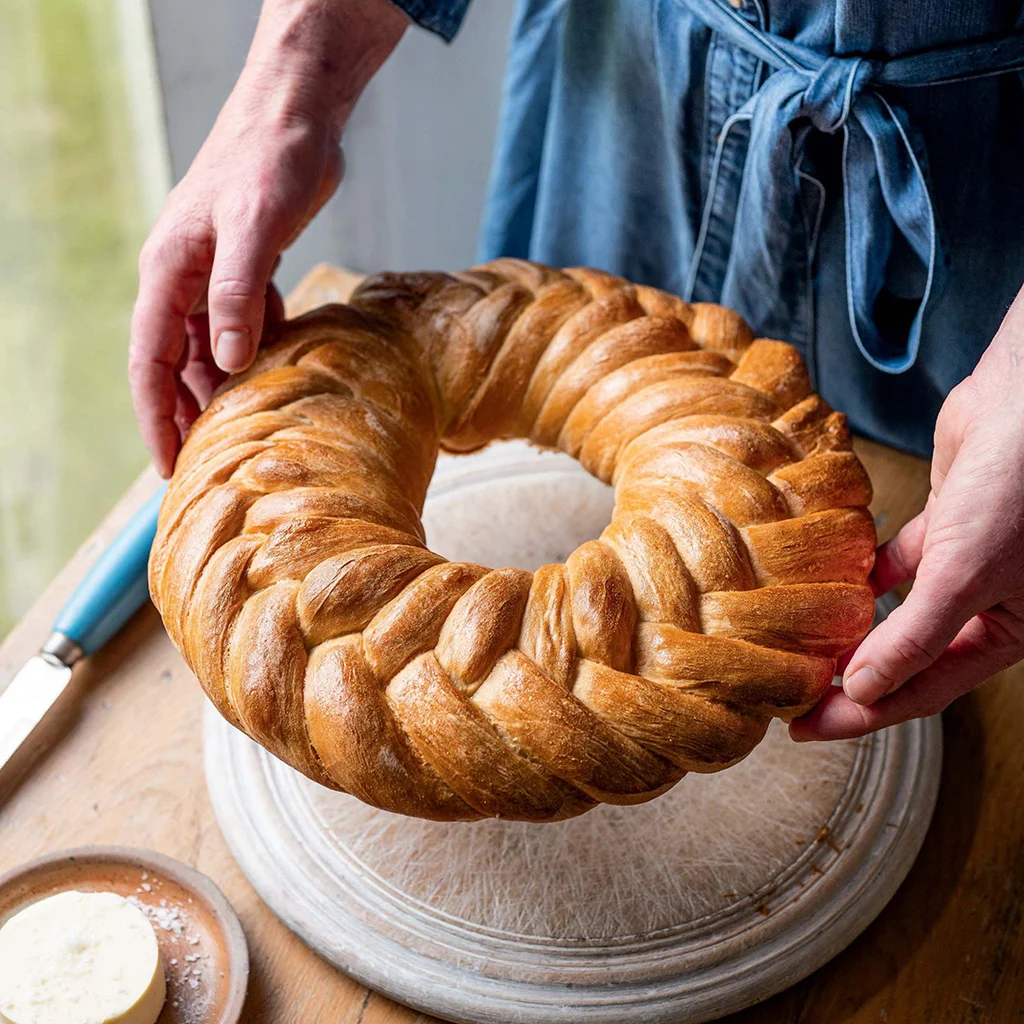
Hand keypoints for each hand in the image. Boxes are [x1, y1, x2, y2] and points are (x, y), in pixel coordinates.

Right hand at [129, 0, 407, 476]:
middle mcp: (184, 279)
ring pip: (215, 347)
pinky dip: (259, 351)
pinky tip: (279, 376)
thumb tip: (230, 362)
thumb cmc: (268, 161)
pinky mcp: (249, 266)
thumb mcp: (252, 229)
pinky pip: (247, 323)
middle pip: (180, 363)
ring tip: (249, 433)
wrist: (298, 114)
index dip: (158, 417)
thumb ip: (236, 295)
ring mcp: (216, 273)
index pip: (150, 363)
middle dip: (193, 412)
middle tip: (214, 465)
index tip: (169, 466)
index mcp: (168, 273)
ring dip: (229, 386)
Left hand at [792, 287, 1023, 740]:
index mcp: (1004, 634)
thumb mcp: (964, 576)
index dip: (862, 714)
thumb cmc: (1015, 491)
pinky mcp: (941, 526)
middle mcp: (982, 606)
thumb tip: (862, 690)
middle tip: (790, 692)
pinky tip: (826, 583)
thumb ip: (914, 638)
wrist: (1023, 403)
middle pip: (903, 659)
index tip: (806, 728)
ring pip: (895, 614)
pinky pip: (893, 562)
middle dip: (849, 678)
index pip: (921, 692)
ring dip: (852, 628)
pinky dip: (862, 572)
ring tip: (800, 645)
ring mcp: (959, 566)